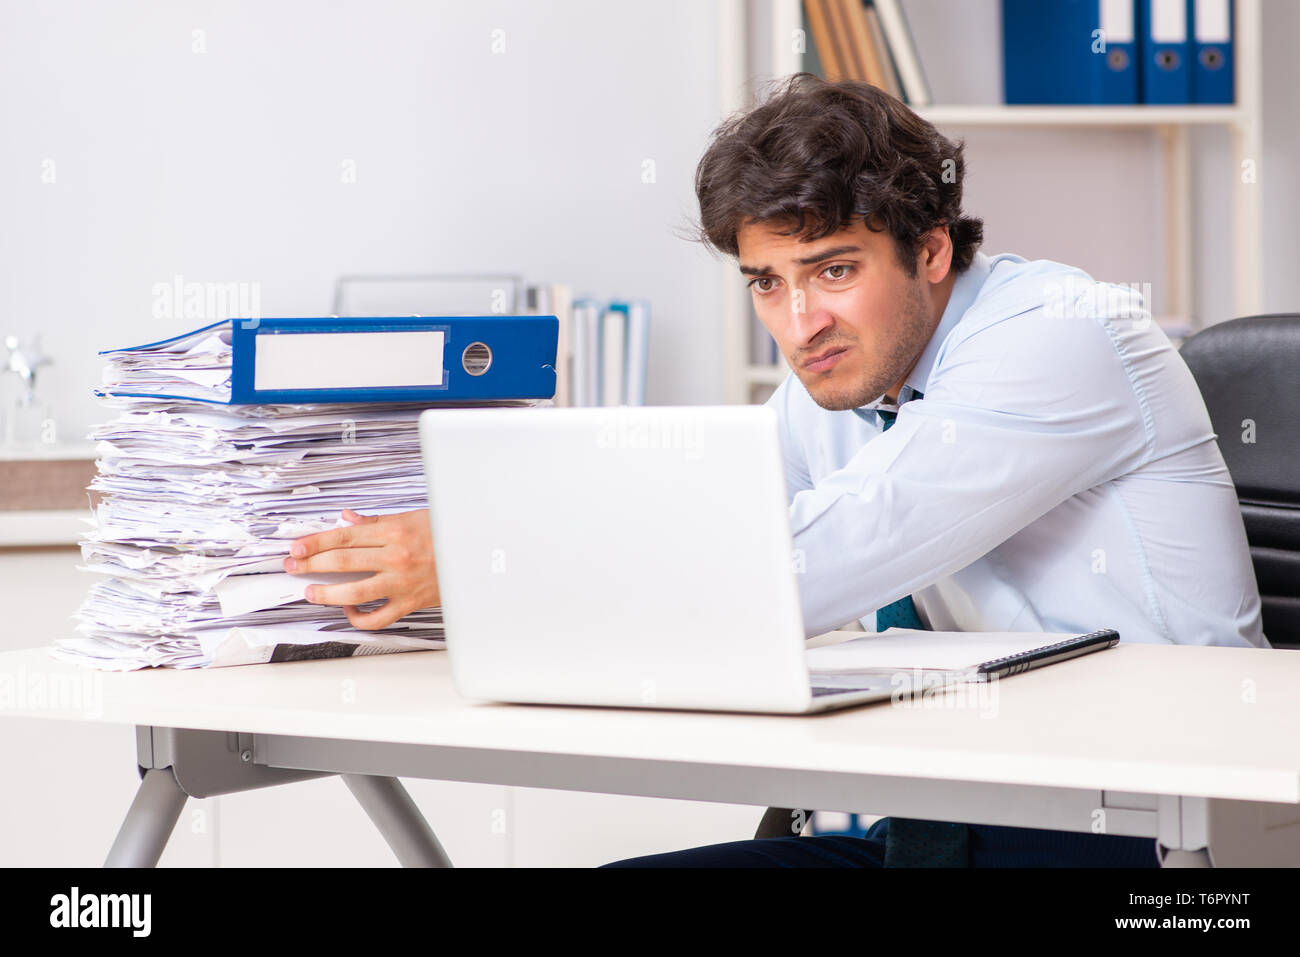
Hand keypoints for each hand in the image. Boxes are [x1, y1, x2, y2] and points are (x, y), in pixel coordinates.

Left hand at [285, 508, 439, 629]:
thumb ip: (377, 521)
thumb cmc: (447, 533)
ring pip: (354, 592)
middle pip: (342, 562)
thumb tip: (347, 519)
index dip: (316, 542)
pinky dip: (358, 617)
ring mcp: (401, 583)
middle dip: (311, 564)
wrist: (477, 554)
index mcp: (394, 532)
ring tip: (311, 592)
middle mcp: (395, 558)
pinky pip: (377, 617)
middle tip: (293, 566)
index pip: (344, 537)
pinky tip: (348, 610)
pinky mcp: (409, 603)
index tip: (297, 547)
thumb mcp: (413, 517)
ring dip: (327, 593)